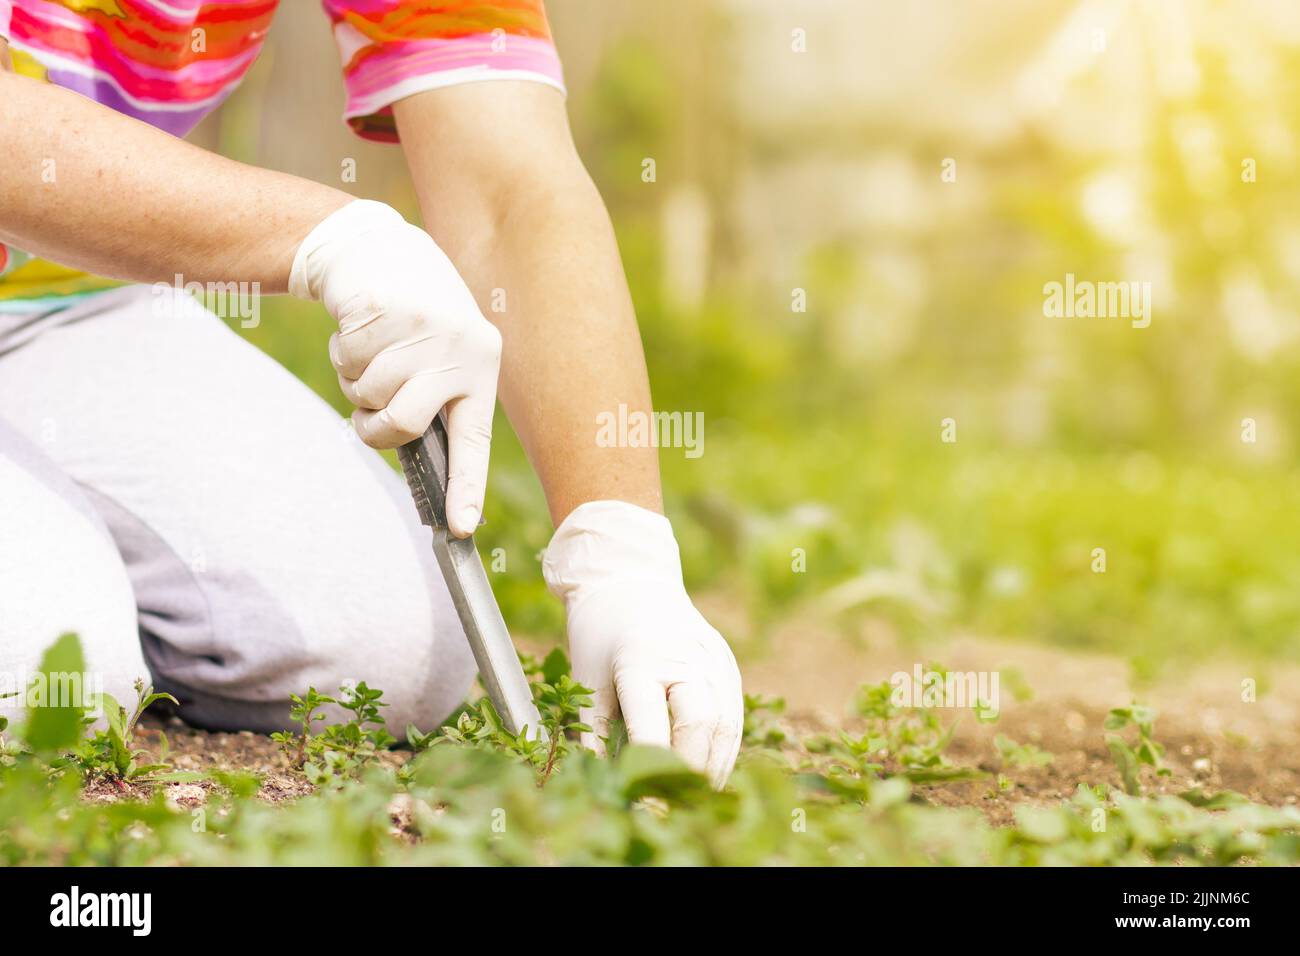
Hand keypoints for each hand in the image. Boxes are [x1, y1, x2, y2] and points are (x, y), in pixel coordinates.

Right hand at [290, 200, 500, 536]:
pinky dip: (341, 355)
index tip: (461, 527)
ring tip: (371, 351)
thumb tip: (418, 452)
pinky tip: (359, 326)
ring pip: (369, 394)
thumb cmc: (411, 316)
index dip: (466, 486)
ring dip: (355, 383)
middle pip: (404, 423)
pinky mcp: (384, 309)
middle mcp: (461, 347)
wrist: (377, 248)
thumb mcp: (443, 348)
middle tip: (368, 410)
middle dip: (374, 426)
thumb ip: (437, 395)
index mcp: (482, 364)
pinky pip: (347, 363)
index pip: (474, 438)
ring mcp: (423, 327)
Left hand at [543, 500, 743, 787]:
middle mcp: (683, 656)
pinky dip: (725, 746)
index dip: (650, 763)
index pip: (652, 721)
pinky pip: (732, 712)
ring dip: (713, 765)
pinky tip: (710, 770)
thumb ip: (595, 733)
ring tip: (697, 796)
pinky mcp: (726, 662)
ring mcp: (710, 657)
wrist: (629, 580)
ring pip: (724, 723)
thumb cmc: (600, 635)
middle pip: (699, 723)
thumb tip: (606, 783)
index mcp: (641, 659)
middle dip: (689, 769)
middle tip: (676, 801)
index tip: (644, 795)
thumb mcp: (587, 680)